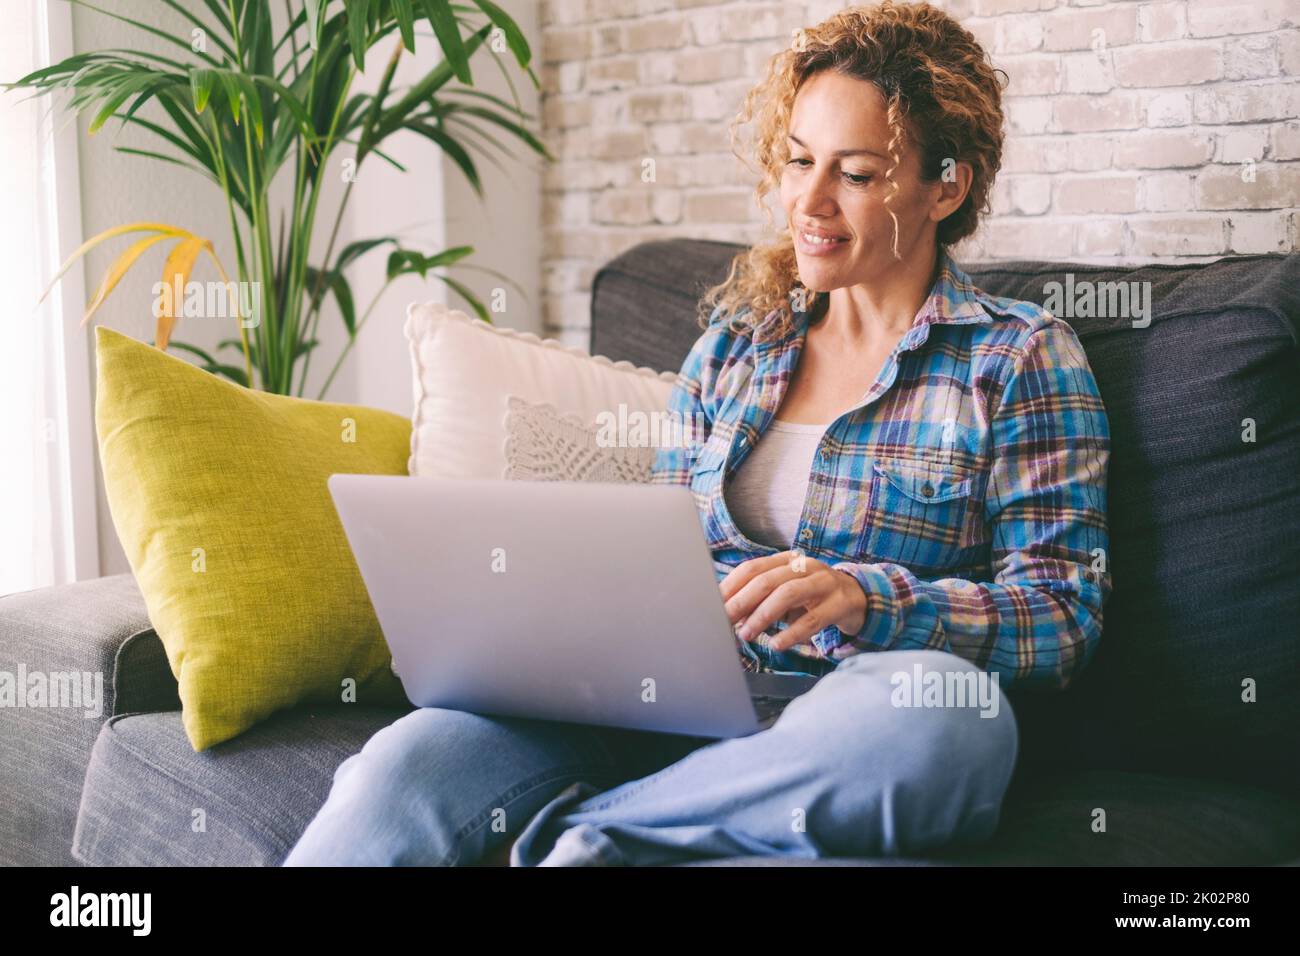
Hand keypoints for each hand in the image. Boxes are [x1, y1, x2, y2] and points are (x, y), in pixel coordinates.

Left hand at [719, 550, 867, 652]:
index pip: (753, 568)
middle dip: (741, 602)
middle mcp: (805, 566)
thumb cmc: (813, 596)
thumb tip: (729, 615)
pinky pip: (813, 619)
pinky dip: (792, 633)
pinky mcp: (840, 603)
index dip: (731, 586)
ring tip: (747, 634)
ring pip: (788, 594)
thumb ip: (760, 600)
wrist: (859, 598)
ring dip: (763, 616)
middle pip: (767, 580)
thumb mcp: (786, 592)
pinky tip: (777, 644)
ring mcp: (824, 582)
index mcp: (787, 560)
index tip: (713, 603)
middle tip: (725, 620)